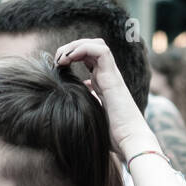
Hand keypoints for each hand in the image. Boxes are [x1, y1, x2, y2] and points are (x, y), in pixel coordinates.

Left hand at [54, 38, 157, 160]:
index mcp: (101, 84)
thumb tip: (66, 111)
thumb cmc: (112, 136)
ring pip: (96, 45)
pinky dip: (83, 49)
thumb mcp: (90, 119)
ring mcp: (111, 75)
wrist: (129, 140)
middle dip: (71, 47)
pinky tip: (69, 59)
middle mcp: (107, 76)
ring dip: (76, 45)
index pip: (87, 58)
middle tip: (57, 60)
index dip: (71, 56)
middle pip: (90, 47)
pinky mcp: (113, 78)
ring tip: (62, 58)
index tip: (56, 67)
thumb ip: (82, 110)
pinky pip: (101, 51)